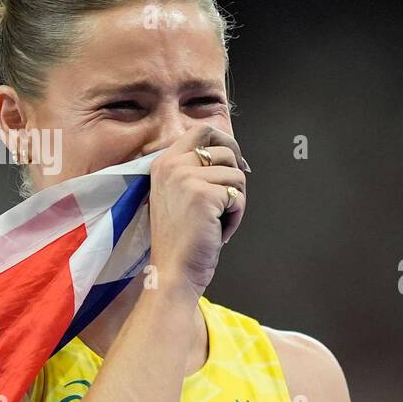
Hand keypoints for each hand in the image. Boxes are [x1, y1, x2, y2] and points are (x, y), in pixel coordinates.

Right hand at [145, 124, 248, 299]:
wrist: (172, 270)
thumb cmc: (181, 239)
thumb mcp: (179, 194)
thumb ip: (195, 171)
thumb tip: (232, 154)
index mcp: (164, 162)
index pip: (201, 130)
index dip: (226, 142)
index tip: (234, 162)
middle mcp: (172, 165)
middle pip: (225, 150)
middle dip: (235, 176)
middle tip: (228, 201)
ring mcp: (186, 178)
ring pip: (236, 175)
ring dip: (235, 202)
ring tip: (218, 222)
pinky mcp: (204, 195)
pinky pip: (238, 197)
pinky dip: (236, 217)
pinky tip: (220, 231)